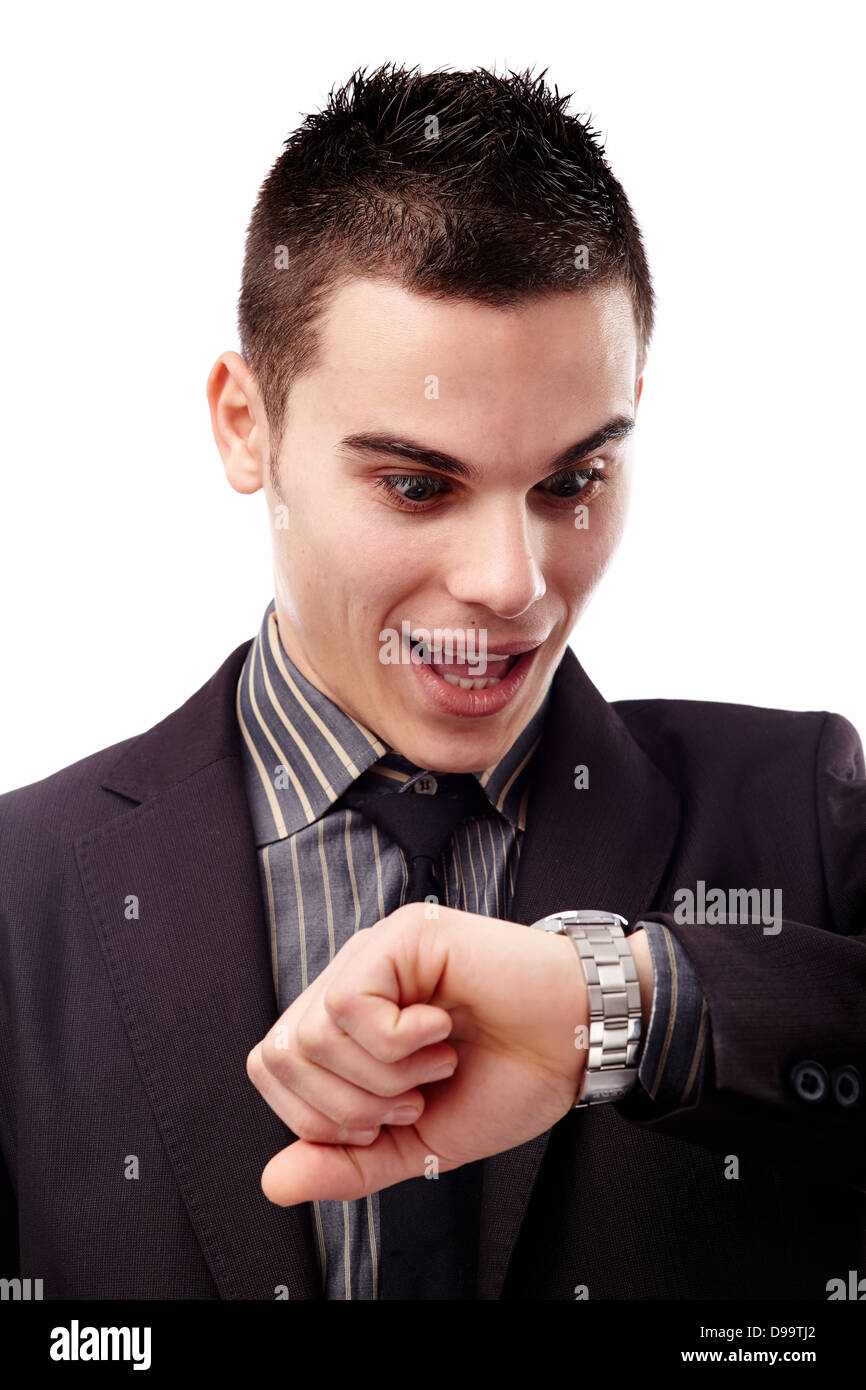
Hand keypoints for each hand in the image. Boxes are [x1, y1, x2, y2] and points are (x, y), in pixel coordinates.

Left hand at [245, 902, 591, 1204]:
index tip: (391, 1116)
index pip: (272, 1070)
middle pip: (277, 1056)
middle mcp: (351, 981)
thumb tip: (274, 1182)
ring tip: (437, 1060)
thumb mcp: (418, 1144)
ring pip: (311, 1035)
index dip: (319, 1117)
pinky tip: (442, 1029)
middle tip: (414, 1095)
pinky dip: (399, 1042)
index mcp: (346, 1024)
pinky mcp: (400, 935)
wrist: (577, 1045)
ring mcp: (373, 953)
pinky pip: (350, 1005)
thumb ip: (346, 1164)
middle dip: (349, 1106)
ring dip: (383, 1074)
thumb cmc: (511, 1077)